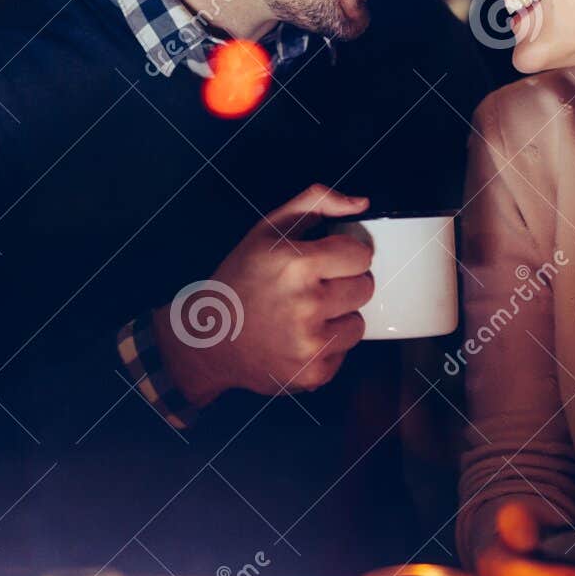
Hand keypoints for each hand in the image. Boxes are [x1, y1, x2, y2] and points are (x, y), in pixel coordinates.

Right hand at [155, 183, 373, 405]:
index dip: (345, 255)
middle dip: (343, 285)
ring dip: (337, 318)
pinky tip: (297, 338)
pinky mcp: (313, 373)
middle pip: (364, 288)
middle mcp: (305, 304)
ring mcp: (309, 344)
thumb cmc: (241, 279)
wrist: (209, 339)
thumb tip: (362, 203)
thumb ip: (316, 202)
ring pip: (358, 323)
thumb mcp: (267, 229)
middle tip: (311, 288)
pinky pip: (344, 353)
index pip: (361, 255)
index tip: (327, 260)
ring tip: (303, 314)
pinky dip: (326, 347)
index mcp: (295, 263)